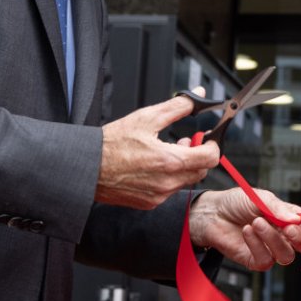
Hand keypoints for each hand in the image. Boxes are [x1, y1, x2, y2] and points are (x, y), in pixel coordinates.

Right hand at [95, 96, 220, 208]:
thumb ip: (178, 107)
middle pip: (201, 170)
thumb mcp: (147, 117)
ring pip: (185, 181)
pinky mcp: (148, 203)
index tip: (207, 137)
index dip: (213, 145)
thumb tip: (199, 96)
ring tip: (168, 151)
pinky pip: (169, 191)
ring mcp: (158, 195)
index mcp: (170, 161)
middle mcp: (167, 183)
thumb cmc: (112, 144)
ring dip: (184, 166)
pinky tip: (154, 165)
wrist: (86, 168)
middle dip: (198, 155)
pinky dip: (169, 178)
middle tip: (184, 141)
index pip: (211, 158)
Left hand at [189, 188, 300, 270]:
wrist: (212, 213)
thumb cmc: (236, 202)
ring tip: (256, 222)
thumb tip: (297, 219)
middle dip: (298, 237)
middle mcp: (282, 235)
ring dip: (273, 239)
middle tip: (287, 227)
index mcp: (288, 218)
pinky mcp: (255, 260)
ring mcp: (269, 249)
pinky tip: (247, 231)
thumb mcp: (260, 198)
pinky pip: (265, 260)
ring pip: (285, 255)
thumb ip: (279, 209)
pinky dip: (257, 245)